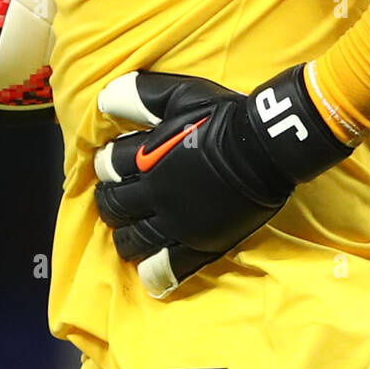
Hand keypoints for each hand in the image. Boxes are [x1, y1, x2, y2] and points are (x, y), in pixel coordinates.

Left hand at [93, 67, 351, 297]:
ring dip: (123, 236)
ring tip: (124, 233)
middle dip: (109, 201)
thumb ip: (138, 96)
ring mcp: (177, 223)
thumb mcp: (181, 94)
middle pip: (116, 205)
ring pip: (134, 238)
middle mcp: (155, 194)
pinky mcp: (200, 242)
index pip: (109, 167)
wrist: (265, 148)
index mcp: (147, 159)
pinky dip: (154, 272)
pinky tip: (148, 274)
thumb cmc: (225, 118)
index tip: (107, 165)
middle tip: (112, 199)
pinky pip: (170, 265)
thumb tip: (103, 100)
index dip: (104, 166)